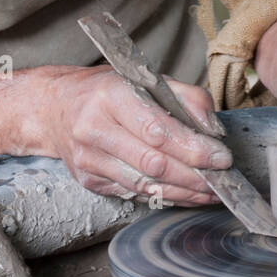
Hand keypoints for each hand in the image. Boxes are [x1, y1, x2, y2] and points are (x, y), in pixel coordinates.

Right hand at [41, 65, 230, 205]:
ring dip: (183, 192)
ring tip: (211, 192)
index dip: (193, 148)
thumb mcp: (145, 79)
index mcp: (111, 95)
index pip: (157, 130)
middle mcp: (94, 128)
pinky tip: (186, 194)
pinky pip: (134, 193)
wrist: (54, 108)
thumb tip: (213, 130)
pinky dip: (164, 196)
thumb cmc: (107, 92)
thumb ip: (185, 98)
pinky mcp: (88, 181)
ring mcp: (88, 158)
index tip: (221, 157)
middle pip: (153, 163)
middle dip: (194, 175)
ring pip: (144, 184)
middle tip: (223, 180)